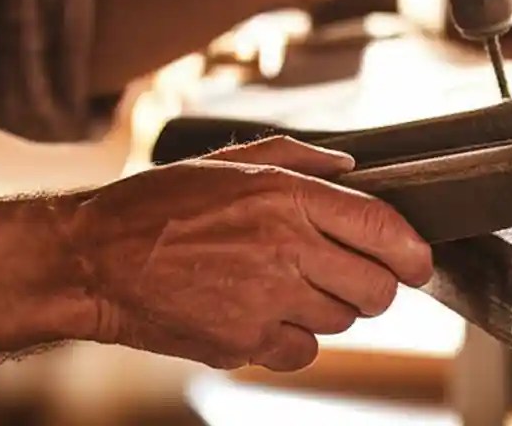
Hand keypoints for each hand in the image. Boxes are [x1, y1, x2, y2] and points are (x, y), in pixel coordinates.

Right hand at [64, 137, 431, 371]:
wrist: (94, 259)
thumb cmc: (153, 207)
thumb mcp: (225, 163)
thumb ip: (298, 160)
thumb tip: (351, 169)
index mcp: (284, 196)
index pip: (382, 226)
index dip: (413, 250)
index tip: (417, 260)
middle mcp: (283, 247)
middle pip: (377, 288)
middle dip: (375, 285)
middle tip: (351, 277)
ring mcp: (266, 300)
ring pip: (342, 322)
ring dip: (327, 309)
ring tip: (283, 286)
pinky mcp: (245, 342)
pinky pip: (303, 352)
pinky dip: (292, 339)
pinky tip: (260, 313)